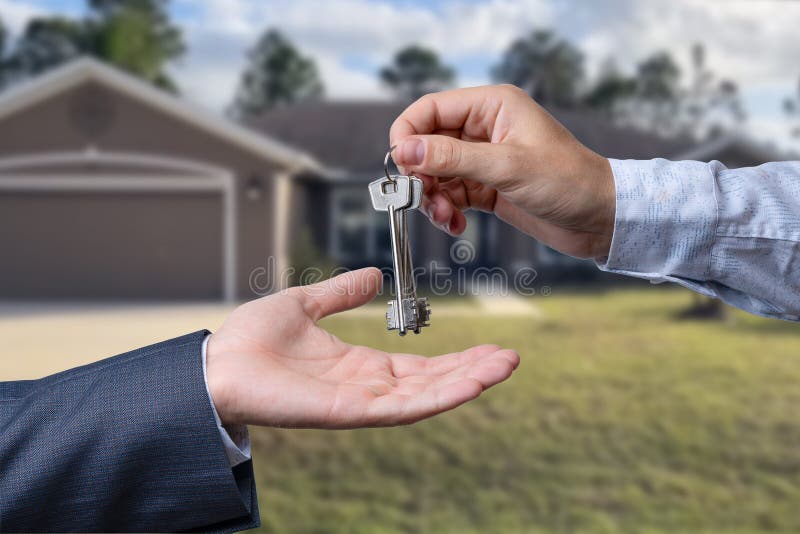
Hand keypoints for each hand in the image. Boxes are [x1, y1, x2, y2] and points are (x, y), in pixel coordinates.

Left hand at [206, 268, 518, 428]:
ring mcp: (360, 403)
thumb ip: (342, 293)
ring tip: (504, 366)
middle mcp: (366, 387)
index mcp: (360, 365)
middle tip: (511, 357)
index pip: (420, 365)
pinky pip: (402, 408)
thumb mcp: (306, 304)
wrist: (216, 363)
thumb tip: (373, 276)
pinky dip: (439, 396)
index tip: (488, 346)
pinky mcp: (348, 412)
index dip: (455, 358)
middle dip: (472, 370)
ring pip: (425, 396)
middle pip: (432, 382)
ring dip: (467, 382)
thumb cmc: (252, 340)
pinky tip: (469, 383)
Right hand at [389, 85, 614, 258]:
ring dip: (432, 197)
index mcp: (492, 106)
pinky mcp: (486, 186)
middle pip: (428, 144)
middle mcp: (484, 128)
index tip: (399, 164)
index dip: (408, 133)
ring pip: (436, 173)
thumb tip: (405, 150)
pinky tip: (456, 224)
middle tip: (422, 198)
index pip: (431, 109)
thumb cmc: (569, 181)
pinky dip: (446, 210)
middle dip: (421, 173)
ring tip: (444, 217)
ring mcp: (484, 159)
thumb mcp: (507, 167)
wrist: (600, 218)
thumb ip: (452, 157)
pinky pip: (450, 194)